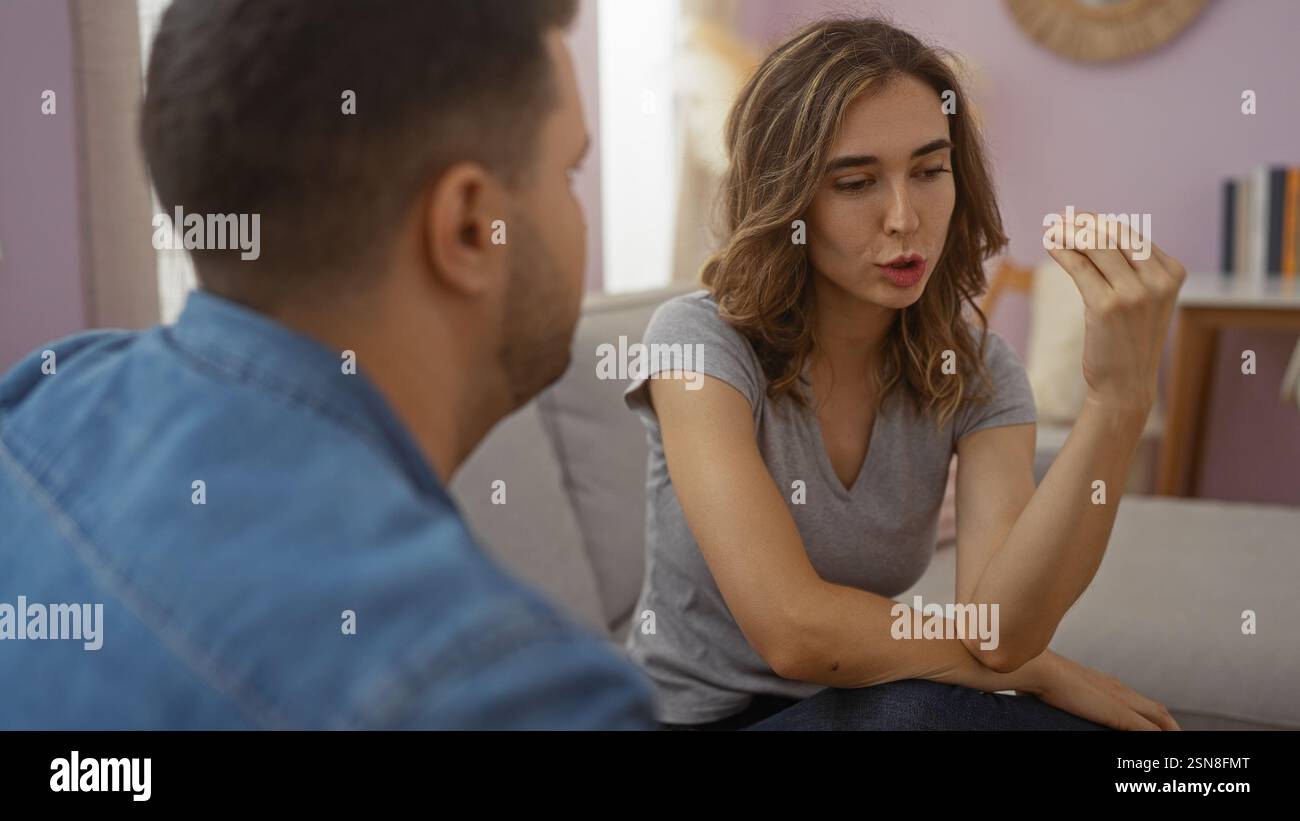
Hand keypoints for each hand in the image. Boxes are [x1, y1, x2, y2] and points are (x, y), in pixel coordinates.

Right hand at [1019, 650, 1180, 730]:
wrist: (1039, 668)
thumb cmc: (1039, 675)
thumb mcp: (1056, 687)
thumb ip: (1066, 694)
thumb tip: (1056, 698)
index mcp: (1106, 685)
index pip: (1139, 701)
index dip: (1153, 715)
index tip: (1158, 726)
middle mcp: (1118, 690)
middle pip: (1157, 709)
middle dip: (1170, 726)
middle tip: (1178, 736)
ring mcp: (1121, 701)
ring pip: (1160, 718)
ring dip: (1171, 731)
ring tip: (1179, 743)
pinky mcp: (1119, 714)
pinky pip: (1149, 730)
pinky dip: (1160, 738)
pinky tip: (1166, 747)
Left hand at [1046, 211, 1186, 413]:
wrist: (1126, 384)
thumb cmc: (1129, 340)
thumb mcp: (1145, 299)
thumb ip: (1133, 267)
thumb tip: (1096, 230)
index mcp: (1172, 274)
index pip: (1132, 235)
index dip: (1100, 222)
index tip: (1076, 218)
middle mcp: (1158, 281)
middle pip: (1114, 234)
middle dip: (1082, 222)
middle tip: (1059, 218)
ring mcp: (1135, 294)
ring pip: (1096, 246)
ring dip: (1068, 233)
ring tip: (1051, 229)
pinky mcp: (1107, 307)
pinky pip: (1080, 267)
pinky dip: (1062, 251)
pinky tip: (1051, 245)